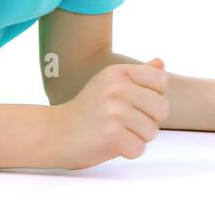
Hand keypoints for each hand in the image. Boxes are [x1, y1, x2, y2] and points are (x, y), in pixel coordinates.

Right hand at [51, 59, 168, 168]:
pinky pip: (139, 149)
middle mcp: (118, 87)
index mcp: (119, 72)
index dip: (153, 97)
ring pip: (152, 131)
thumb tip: (161, 63)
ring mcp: (114, 110)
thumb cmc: (87, 109)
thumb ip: (138, 74)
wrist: (53, 133)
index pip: (161, 81)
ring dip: (138, 138)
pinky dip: (128, 152)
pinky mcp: (111, 133)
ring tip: (116, 133)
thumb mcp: (110, 83)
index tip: (135, 103)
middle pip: (162, 108)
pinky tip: (111, 144)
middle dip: (148, 121)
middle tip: (125, 123)